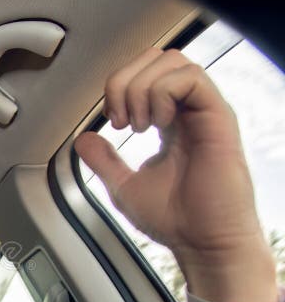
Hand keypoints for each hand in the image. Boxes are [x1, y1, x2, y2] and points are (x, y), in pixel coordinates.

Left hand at [75, 48, 277, 301]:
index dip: (118, 86)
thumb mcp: (124, 186)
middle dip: (124, 80)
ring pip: (172, 61)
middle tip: (119, 119)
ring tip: (138, 125)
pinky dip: (161, 94)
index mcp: (169, 122)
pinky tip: (156, 125)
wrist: (202, 244)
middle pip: (157, 58)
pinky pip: (190, 78)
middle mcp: (188, 112)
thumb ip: (104, 159)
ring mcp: (204, 112)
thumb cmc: (175, 220)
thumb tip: (83, 138)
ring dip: (141, 88)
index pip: (144, 74)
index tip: (111, 121)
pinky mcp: (218, 118)